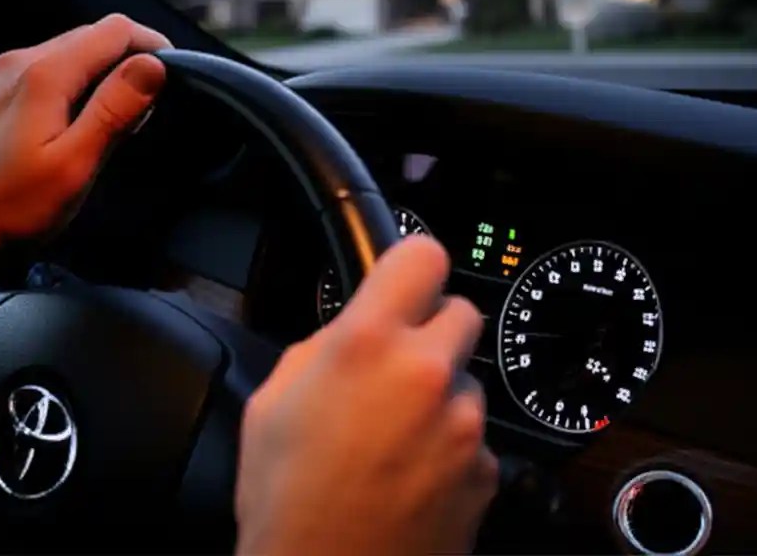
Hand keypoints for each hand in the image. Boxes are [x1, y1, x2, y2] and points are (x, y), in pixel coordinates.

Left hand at [0, 14, 170, 288]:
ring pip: (64, 53)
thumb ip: (115, 109)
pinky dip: (66, 85)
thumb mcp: (74, 164)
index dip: (152, 45)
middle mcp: (17, 62)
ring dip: (96, 74)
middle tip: (146, 105)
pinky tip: (69, 123)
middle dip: (126, 61)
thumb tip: (152, 65)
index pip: (114, 30)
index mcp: (44, 74)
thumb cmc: (6, 207)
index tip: (172, 74)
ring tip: (112, 119)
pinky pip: (38, 72)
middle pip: (89, 37)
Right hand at [235, 235, 497, 554]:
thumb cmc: (287, 501)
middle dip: (429, 333)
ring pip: (466, 381)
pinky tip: (409, 474)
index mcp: (366, 346)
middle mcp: (425, 376)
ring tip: (391, 438)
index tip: (402, 284)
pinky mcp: (486, 471)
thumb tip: (345, 335)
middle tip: (393, 369)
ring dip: (438, 396)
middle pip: (461, 313)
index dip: (410, 268)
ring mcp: (463, 426)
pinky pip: (475, 437)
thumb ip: (318, 351)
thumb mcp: (271, 404)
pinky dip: (449, 447)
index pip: (422, 256)